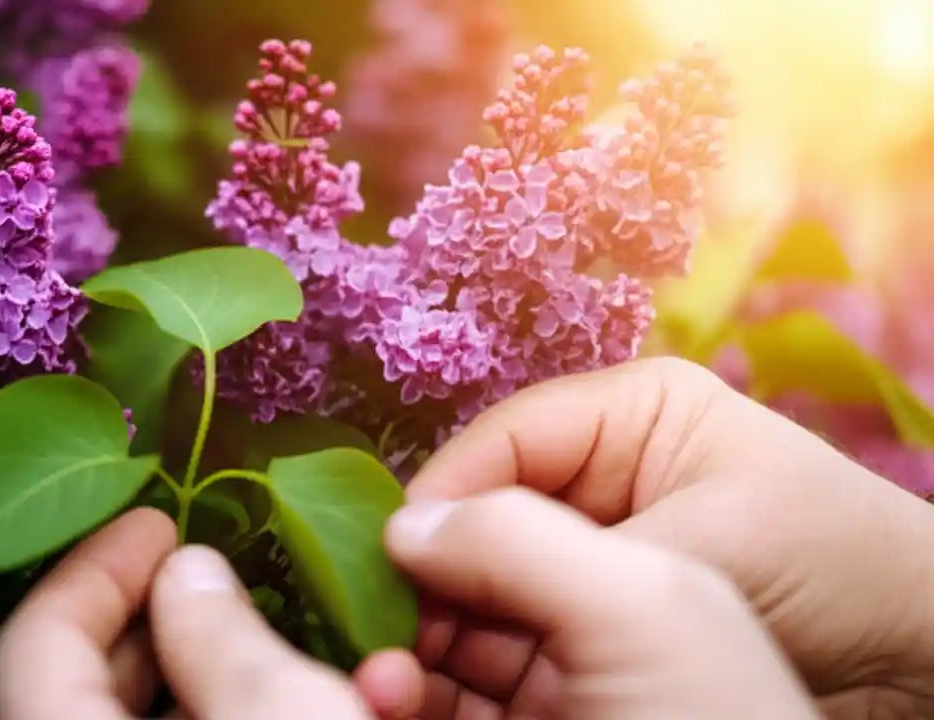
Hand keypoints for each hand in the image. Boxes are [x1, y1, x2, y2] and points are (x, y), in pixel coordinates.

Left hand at [0, 508, 423, 718]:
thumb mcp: (284, 715)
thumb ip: (221, 634)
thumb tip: (186, 571)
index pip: (37, 639)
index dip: (94, 564)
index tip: (159, 518)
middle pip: (81, 682)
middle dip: (153, 615)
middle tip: (211, 568)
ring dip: (201, 672)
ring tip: (270, 636)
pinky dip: (225, 718)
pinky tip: (300, 702)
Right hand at [361, 358, 933, 717]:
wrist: (916, 665)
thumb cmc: (823, 570)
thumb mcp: (685, 548)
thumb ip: (540, 543)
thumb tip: (405, 535)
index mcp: (629, 415)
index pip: (504, 441)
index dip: (440, 493)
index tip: (386, 554)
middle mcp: (604, 474)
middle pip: (487, 509)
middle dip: (438, 566)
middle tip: (391, 625)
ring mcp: (600, 548)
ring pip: (495, 575)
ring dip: (450, 618)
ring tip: (408, 662)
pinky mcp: (600, 618)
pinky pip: (522, 627)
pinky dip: (483, 657)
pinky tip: (450, 683)